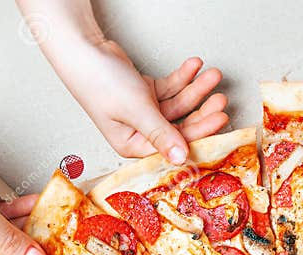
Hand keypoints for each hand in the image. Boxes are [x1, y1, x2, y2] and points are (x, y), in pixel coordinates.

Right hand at [61, 45, 228, 161]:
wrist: (81, 47)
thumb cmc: (97, 81)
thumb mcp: (136, 111)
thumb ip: (162, 134)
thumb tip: (181, 158)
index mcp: (133, 145)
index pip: (174, 144)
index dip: (199, 132)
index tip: (219, 120)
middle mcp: (139, 132)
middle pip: (180, 125)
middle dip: (202, 110)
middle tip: (220, 99)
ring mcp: (143, 112)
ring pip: (178, 105)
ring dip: (196, 89)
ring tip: (211, 76)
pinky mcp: (144, 94)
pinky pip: (170, 89)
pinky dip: (182, 78)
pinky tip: (193, 67)